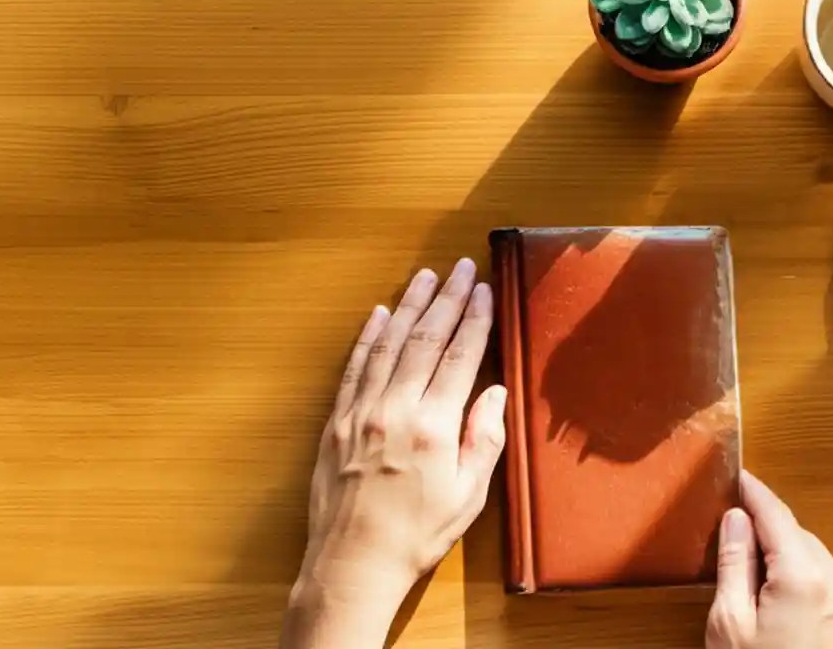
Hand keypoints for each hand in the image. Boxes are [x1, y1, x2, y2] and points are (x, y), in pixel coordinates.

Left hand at [281, 259, 506, 648]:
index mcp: (433, 426)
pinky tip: (379, 315)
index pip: (460, 357)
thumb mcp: (468, 495)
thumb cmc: (417, 534)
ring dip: (408, 307)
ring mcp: (361, 412)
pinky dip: (367, 337)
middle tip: (460, 268)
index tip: (484, 291)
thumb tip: (495, 393)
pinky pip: (354, 367)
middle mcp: (395, 409)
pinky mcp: (337, 421)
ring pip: (388, 344)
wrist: (353, 563)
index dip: (474, 320)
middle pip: (425, 340)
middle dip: (446, 299)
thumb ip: (483, 438)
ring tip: (424, 277)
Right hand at [706, 472, 832, 648]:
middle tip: (730, 528)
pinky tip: (773, 589)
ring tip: (748, 566)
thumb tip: (736, 519)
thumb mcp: (730, 623)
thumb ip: (733, 565)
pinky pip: (823, 576)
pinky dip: (799, 571)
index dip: (754, 493)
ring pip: (810, 554)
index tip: (736, 477)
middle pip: (794, 534)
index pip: (776, 516)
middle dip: (763, 527)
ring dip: (781, 551)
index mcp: (804, 579)